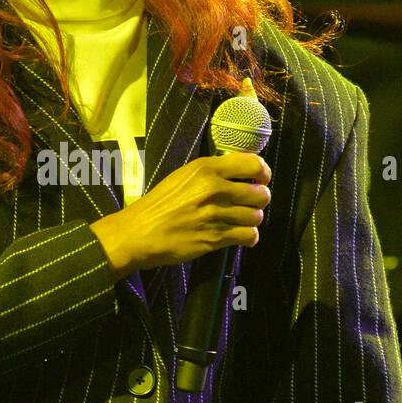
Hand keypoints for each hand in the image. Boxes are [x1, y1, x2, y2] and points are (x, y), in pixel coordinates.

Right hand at [90, 150, 271, 277]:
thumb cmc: (159, 204)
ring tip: (241, 221)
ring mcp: (215, 215)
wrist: (138, 233)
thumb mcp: (183, 176)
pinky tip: (240, 235)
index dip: (263, 173)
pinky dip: (249, 237)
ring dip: (252, 220)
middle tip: (249, 204)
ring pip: (256, 216)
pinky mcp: (214, 238)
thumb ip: (212, 172)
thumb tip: (241, 173)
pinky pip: (249, 236)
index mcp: (206, 168)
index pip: (254, 164)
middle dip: (259, 200)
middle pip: (260, 194)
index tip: (261, 179)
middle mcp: (214, 189)